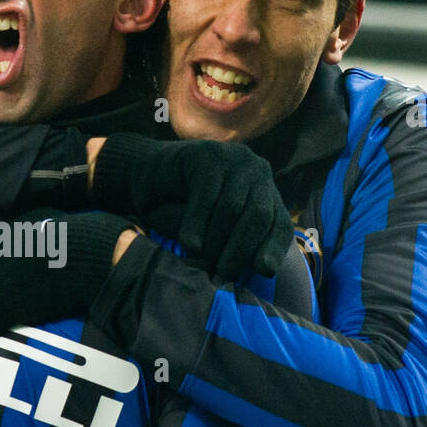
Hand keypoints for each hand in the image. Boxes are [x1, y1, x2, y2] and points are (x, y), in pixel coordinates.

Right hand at [91, 132, 293, 279]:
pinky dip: (197, 224)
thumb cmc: (181, 210)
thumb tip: (239, 272)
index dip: (273, 248)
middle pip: (259, 215)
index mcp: (265, 192)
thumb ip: (228, 245)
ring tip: (202, 260)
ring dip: (217, 239)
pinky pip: (206, 196)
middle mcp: (256, 171)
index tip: (263, 270)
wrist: (148, 175)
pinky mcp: (207, 154)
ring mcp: (232, 159)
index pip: (278, 224)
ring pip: (232, 207)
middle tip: (225, 273)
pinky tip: (189, 244)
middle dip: (241, 248)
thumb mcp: (211, 231)